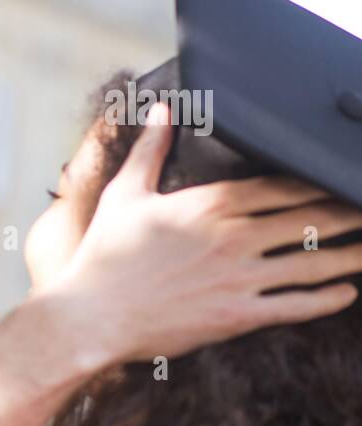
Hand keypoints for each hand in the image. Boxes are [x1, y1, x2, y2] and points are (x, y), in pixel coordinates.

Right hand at [40, 104, 361, 364]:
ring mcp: (240, 278)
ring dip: (352, 256)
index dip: (319, 182)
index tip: (340, 179)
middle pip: (311, 219)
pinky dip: (328, 299)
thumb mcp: (124, 194)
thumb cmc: (103, 256)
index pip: (284, 186)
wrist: (91, 315)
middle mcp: (234, 237)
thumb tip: (161, 110)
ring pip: (315, 263)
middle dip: (349, 214)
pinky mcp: (238, 315)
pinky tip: (347, 293)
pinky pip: (297, 306)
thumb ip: (150, 150)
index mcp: (210, 204)